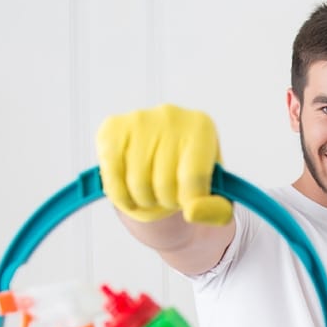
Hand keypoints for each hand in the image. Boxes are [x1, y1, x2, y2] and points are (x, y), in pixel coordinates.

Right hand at [96, 104, 232, 224]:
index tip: (190, 196)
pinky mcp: (111, 129)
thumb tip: (192, 212)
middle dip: (166, 201)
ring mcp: (139, 119)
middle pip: (164, 183)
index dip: (190, 201)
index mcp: (201, 127)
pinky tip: (130, 192)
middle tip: (169, 193)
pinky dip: (120, 195)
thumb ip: (216, 210)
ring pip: (138, 183)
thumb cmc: (193, 180)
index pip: (194, 179)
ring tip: (153, 190)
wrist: (163, 164)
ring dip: (144, 200)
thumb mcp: (215, 199)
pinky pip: (112, 176)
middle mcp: (171, 115)